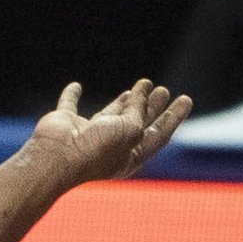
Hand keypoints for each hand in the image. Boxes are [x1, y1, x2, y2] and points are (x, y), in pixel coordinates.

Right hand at [25, 79, 190, 188]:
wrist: (57, 156)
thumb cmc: (97, 150)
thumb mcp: (130, 130)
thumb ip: (139, 112)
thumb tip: (142, 94)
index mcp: (130, 156)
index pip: (159, 133)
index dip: (173, 116)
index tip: (185, 99)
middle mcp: (111, 147)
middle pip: (139, 123)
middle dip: (152, 107)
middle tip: (163, 90)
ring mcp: (88, 135)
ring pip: (112, 114)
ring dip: (127, 100)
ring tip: (142, 85)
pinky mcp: (66, 123)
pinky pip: (70, 105)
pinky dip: (72, 95)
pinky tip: (77, 86)